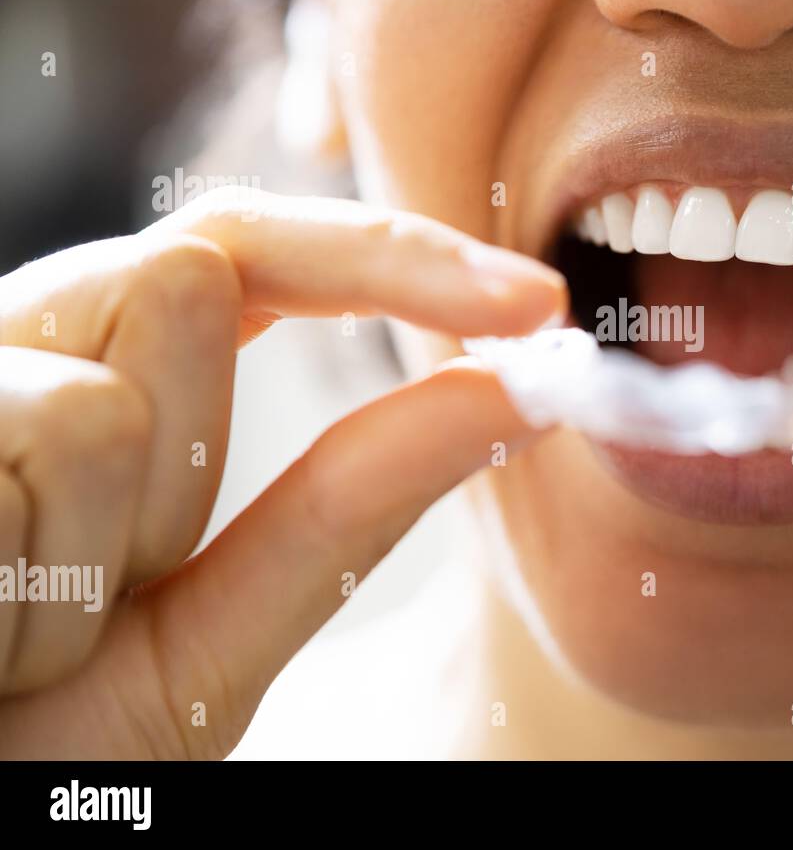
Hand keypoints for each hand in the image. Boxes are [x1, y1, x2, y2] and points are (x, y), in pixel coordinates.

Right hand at [0, 187, 564, 757]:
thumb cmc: (32, 746)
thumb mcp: (207, 635)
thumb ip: (347, 507)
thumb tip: (509, 392)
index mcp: (100, 374)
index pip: (259, 248)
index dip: (400, 256)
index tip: (538, 304)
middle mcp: (15, 340)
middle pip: (193, 272)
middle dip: (190, 448)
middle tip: (95, 587)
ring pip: (119, 383)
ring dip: (100, 549)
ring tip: (11, 633)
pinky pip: (45, 433)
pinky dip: (32, 585)